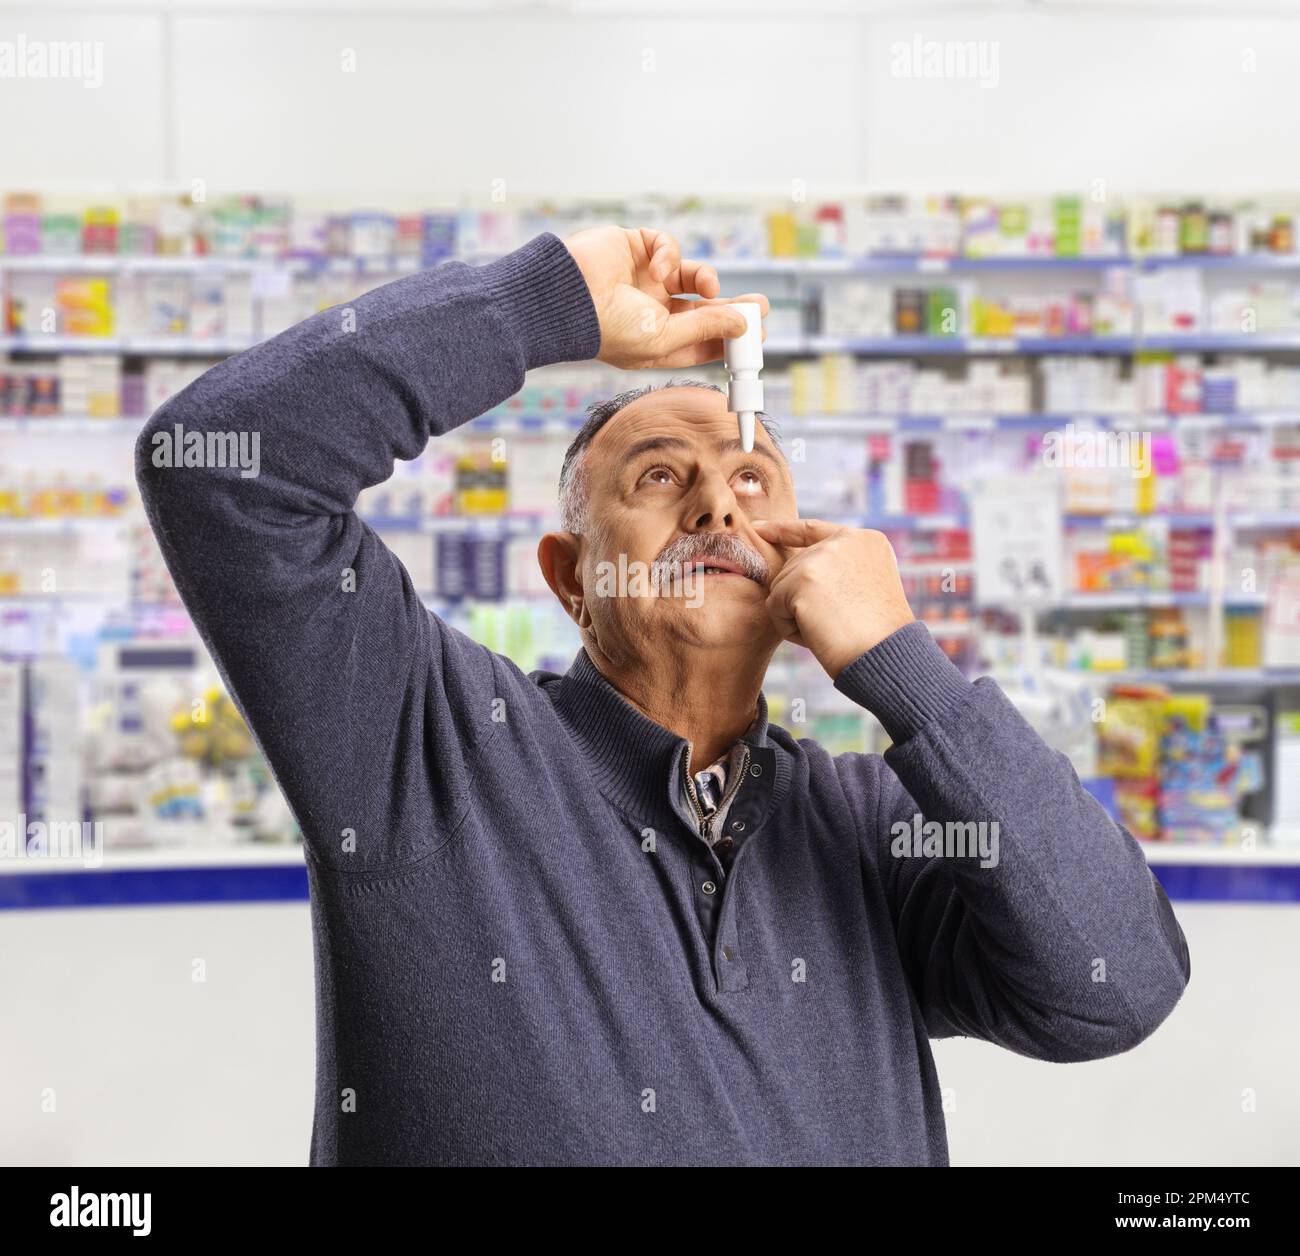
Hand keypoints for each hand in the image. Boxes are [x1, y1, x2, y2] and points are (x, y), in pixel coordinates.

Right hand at [563, 226, 768, 368]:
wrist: (566, 295)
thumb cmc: (607, 328)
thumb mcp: (662, 338)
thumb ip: (704, 328)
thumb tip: (741, 324)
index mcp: (654, 341)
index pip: (700, 341)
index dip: (728, 338)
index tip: (756, 335)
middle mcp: (651, 312)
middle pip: (702, 309)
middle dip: (731, 307)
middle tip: (760, 304)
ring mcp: (644, 280)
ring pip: (691, 276)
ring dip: (705, 280)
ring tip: (707, 286)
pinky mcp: (636, 248)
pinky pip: (667, 246)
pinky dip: (669, 254)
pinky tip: (659, 266)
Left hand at [752, 518, 915, 678]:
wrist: (885, 656)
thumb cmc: (877, 637)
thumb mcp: (867, 587)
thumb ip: (836, 570)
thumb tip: (793, 572)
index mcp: (864, 541)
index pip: (813, 530)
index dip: (784, 530)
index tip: (760, 529)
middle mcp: (844, 540)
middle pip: (793, 567)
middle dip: (801, 600)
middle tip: (836, 624)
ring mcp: (821, 557)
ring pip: (781, 587)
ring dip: (796, 616)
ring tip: (830, 629)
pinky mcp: (801, 579)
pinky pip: (774, 607)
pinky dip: (789, 629)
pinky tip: (817, 634)